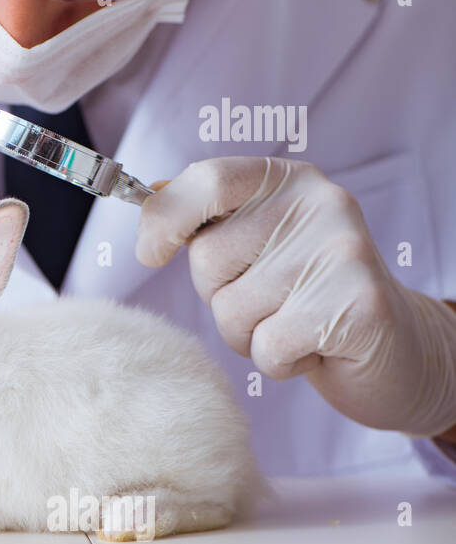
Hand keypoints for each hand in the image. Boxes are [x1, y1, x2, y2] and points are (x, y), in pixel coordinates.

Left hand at [136, 157, 455, 437]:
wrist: (394, 350)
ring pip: (231, 312)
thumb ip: (207, 221)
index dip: (165, 217)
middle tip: (271, 301)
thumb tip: (151, 195)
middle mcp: (320, 205)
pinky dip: (280, 363)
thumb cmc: (303, 298)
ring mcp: (343, 254)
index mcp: (287, 181)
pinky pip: (267, 349)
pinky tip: (316, 349)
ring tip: (295, 325)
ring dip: (249, 335)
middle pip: (207, 260)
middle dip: (220, 296)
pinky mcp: (359, 308)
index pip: (208, 180)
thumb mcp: (255, 246)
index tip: (150, 252)